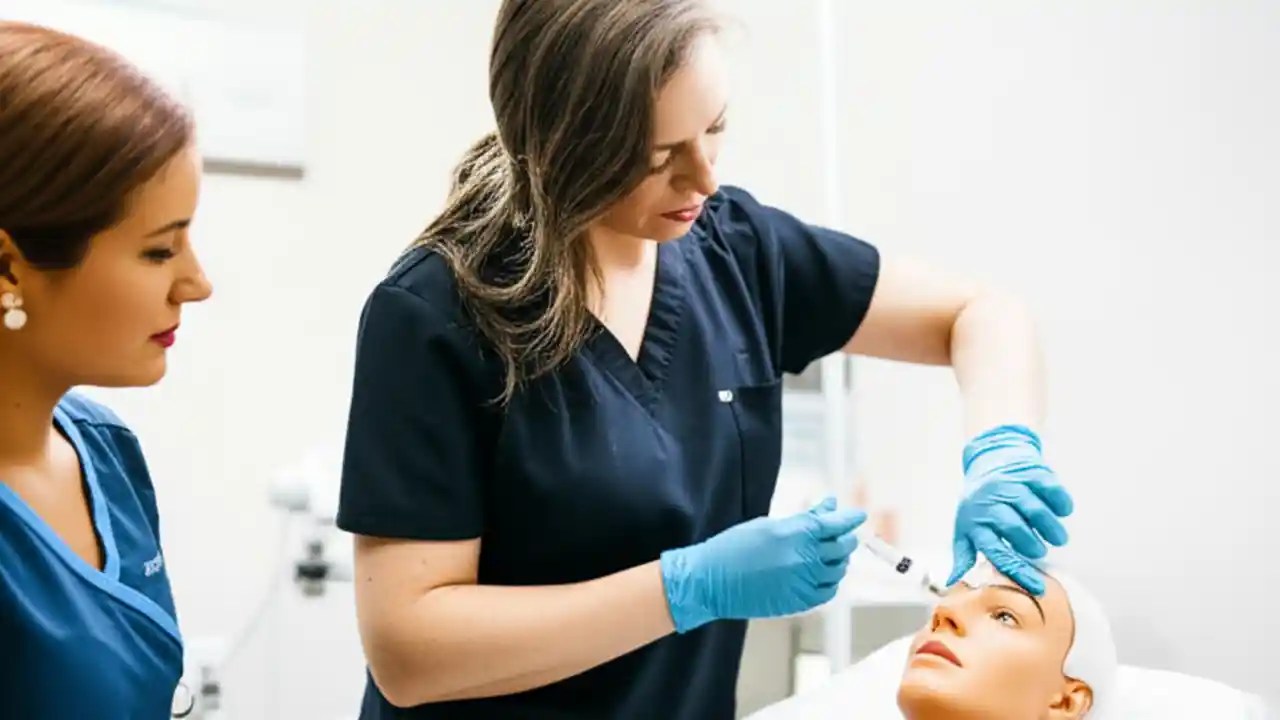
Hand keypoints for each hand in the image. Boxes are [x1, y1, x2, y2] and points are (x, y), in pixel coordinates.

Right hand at [660, 498, 865, 632]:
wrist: (710, 581)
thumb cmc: (734, 547)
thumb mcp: (768, 525)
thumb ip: (803, 518)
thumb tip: (828, 506)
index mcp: (794, 534)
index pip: (834, 524)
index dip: (849, 518)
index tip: (858, 515)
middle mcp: (803, 558)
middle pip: (840, 547)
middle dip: (846, 538)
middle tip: (846, 535)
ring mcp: (802, 582)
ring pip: (838, 570)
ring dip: (840, 560)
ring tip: (833, 555)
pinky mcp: (798, 602)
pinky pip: (827, 591)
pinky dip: (831, 581)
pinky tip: (825, 575)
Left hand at [948, 425, 1073, 594]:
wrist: (992, 457)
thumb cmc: (979, 501)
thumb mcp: (966, 526)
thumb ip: (963, 555)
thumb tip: (953, 582)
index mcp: (975, 520)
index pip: (996, 551)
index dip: (1018, 571)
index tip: (1038, 588)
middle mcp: (992, 501)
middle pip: (1015, 529)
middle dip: (1032, 545)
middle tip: (1040, 551)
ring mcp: (1012, 483)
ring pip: (1035, 510)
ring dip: (1050, 529)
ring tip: (1057, 538)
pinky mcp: (1031, 471)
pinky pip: (1050, 489)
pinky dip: (1060, 504)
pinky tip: (1062, 512)